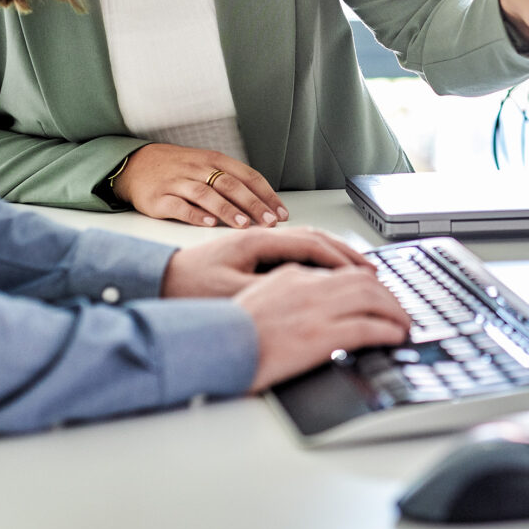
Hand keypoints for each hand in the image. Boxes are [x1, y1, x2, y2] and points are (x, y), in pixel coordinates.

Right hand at [112, 144, 286, 227]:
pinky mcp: (158, 198)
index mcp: (213, 159)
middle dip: (253, 204)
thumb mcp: (206, 165)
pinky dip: (195, 215)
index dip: (266, 194)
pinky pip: (178, 205)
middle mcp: (197, 168)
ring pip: (206, 194)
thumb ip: (231, 181)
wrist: (135, 164)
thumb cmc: (179, 169)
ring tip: (244, 224)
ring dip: (227, 210)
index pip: (247, 175)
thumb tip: (265, 204)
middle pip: (230, 185)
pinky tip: (208, 224)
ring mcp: (177, 182)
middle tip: (270, 222)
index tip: (281, 213)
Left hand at [160, 226, 374, 298]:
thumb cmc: (186, 288)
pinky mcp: (251, 250)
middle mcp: (259, 234)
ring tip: (357, 269)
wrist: (156, 280)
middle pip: (314, 237)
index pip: (311, 245)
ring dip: (334, 252)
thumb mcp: (228, 294)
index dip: (342, 260)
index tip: (363, 274)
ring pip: (305, 239)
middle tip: (372, 270)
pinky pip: (294, 247)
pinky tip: (325, 269)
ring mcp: (255, 240)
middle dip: (346, 253)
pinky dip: (317, 256)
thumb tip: (301, 292)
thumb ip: (267, 291)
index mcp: (256, 241)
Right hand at [235, 264, 411, 392]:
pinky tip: (395, 336)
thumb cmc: (227, 332)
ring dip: (394, 311)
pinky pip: (367, 328)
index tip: (377, 293)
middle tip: (398, 308)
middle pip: (363, 280)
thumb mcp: (257, 299)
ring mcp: (316, 310)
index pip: (340, 271)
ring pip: (372, 299)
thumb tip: (307, 306)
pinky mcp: (320, 335)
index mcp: (292, 275)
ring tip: (403, 323)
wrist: (214, 347)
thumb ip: (284, 294)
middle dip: (387, 294)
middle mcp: (308, 286)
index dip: (365, 282)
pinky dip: (387, 330)